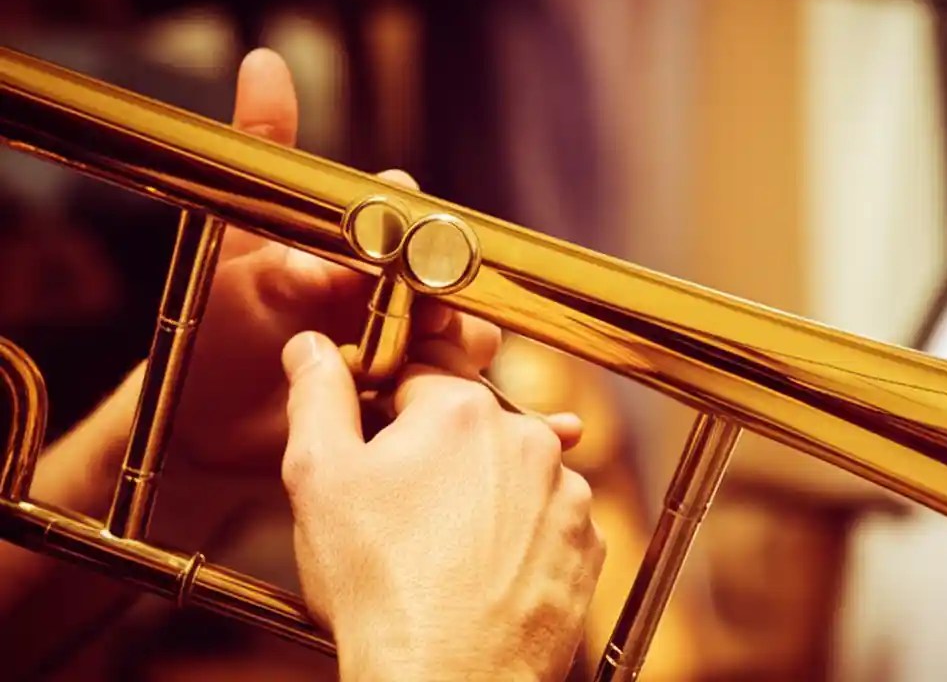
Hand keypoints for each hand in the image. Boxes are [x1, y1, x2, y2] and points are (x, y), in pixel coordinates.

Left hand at [169, 49, 506, 469]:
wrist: (209, 431)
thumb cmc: (217, 329)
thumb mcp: (232, 243)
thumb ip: (260, 154)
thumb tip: (265, 62)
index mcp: (369, 252)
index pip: (418, 222)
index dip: (419, 228)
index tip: (407, 231)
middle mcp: (403, 299)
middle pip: (464, 285)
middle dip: (457, 301)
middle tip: (434, 317)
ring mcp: (418, 356)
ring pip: (477, 345)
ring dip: (475, 354)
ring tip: (446, 370)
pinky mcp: (424, 413)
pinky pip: (480, 414)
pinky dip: (530, 423)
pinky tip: (566, 429)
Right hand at [281, 331, 604, 680]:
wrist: (448, 681)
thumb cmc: (381, 588)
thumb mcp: (319, 479)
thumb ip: (317, 397)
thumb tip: (311, 347)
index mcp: (461, 410)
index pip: (424, 366)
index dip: (391, 397)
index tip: (375, 430)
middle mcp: (528, 440)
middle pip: (473, 420)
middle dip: (438, 447)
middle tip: (402, 504)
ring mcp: (567, 493)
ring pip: (515, 470)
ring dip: (485, 490)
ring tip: (442, 547)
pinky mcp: (587, 543)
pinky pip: (549, 518)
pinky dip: (522, 533)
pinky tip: (483, 568)